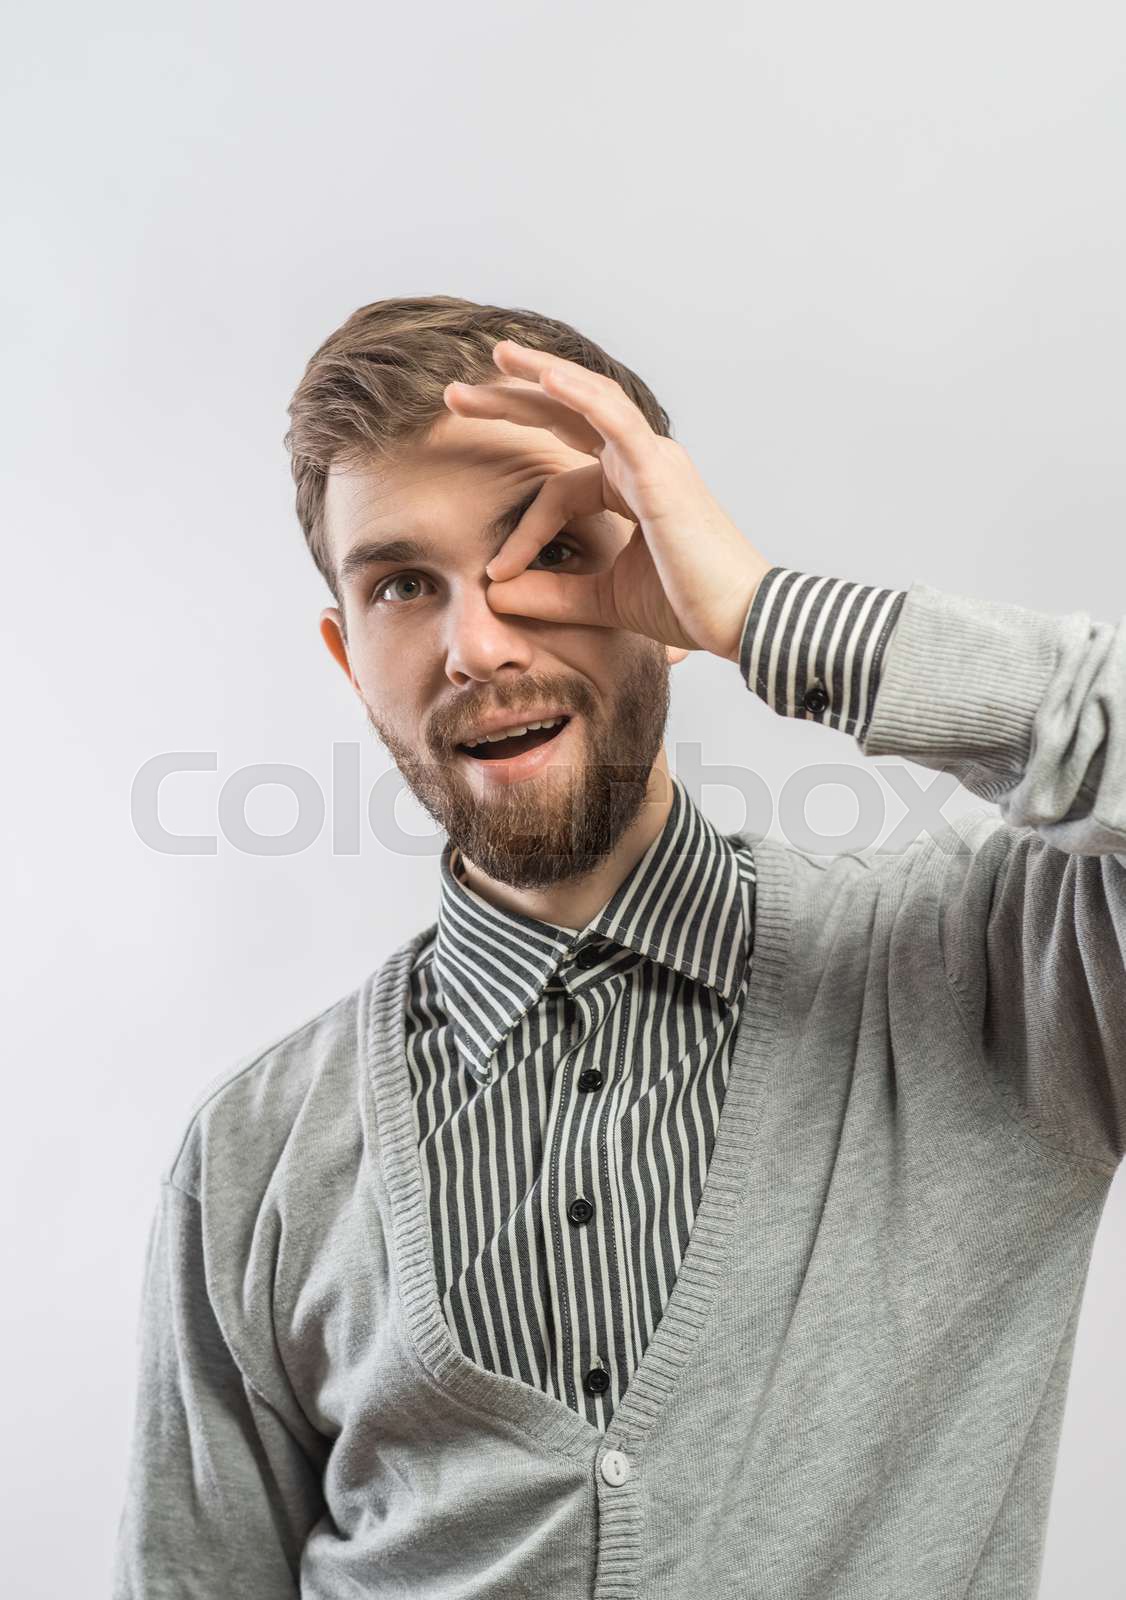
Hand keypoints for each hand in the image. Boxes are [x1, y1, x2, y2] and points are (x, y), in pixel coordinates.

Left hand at [442, 341, 772, 661]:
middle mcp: (642, 462)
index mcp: (630, 488)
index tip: (496, 573)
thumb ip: (549, 593)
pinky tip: (545, 376)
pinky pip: (615, 418)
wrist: (740, 620)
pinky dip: (581, 394)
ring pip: (589, 400)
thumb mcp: (601, 600)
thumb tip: (492, 593)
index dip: (523, 531)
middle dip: (511, 401)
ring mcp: (654, 459)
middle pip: (567, 416)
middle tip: (455, 395)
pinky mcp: (661, 469)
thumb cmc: (686, 607)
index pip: (559, 490)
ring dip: (540, 376)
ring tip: (496, 357)